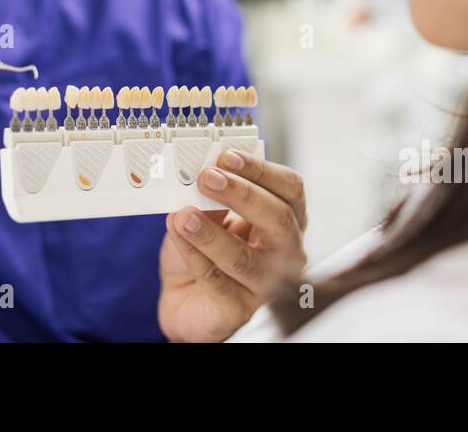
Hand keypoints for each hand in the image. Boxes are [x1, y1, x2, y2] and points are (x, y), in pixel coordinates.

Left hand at [158, 151, 307, 341]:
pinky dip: (193, 254)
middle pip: (279, 220)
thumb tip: (205, 176)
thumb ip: (212, 197)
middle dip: (242, 195)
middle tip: (207, 178)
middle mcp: (285, 253)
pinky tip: (178, 235)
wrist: (185, 298)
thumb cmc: (206, 252)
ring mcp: (265, 284)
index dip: (261, 170)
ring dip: (210, 232)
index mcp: (286, 220)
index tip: (227, 156)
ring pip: (243, 257)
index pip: (289, 189)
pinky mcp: (239, 310)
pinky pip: (215, 280)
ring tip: (184, 214)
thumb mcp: (210, 215)